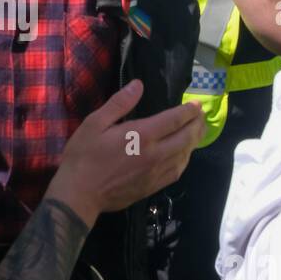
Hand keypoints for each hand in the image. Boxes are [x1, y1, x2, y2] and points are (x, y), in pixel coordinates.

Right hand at [46, 80, 204, 225]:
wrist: (80, 194)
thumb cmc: (84, 156)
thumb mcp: (95, 123)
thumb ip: (119, 103)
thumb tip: (138, 85)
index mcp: (142, 135)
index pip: (175, 120)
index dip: (188, 111)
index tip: (195, 104)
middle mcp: (155, 154)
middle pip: (187, 137)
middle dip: (197, 124)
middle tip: (201, 115)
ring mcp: (156, 172)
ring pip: (185, 155)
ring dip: (194, 141)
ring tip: (197, 131)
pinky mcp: (153, 187)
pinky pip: (177, 171)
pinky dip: (185, 159)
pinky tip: (184, 155)